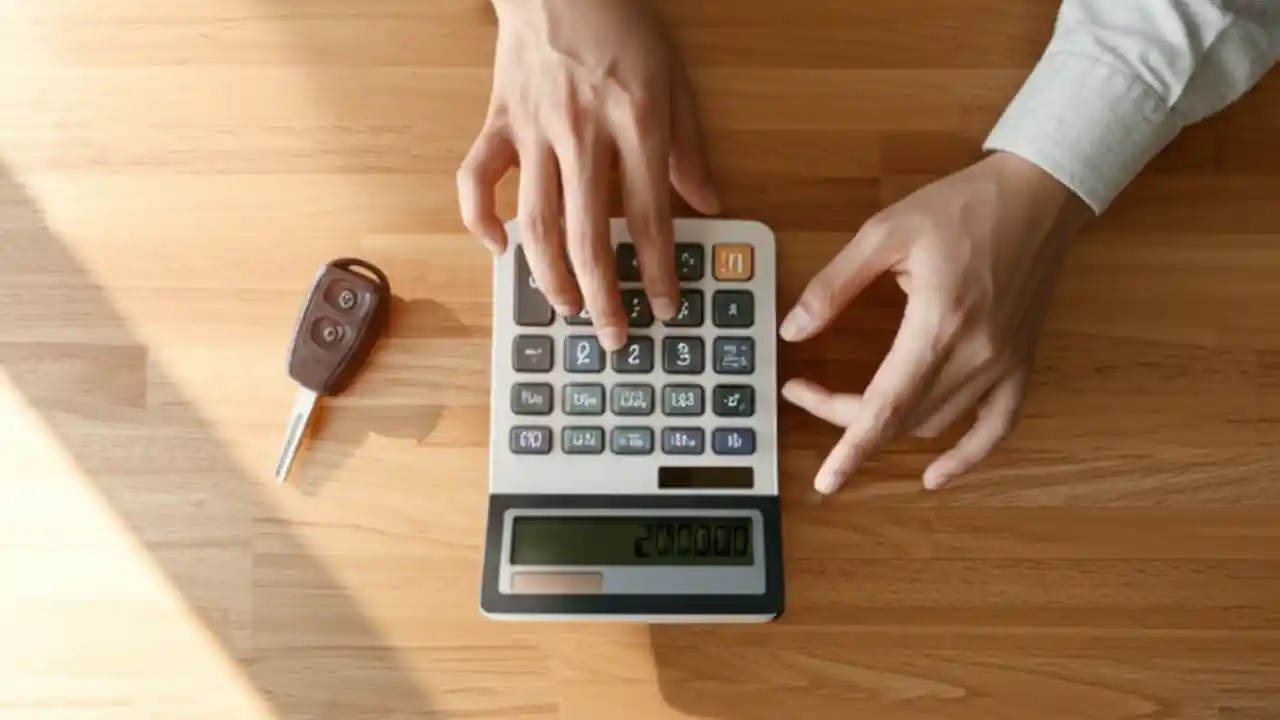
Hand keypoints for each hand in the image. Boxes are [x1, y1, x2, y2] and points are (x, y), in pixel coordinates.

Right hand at [458, 0, 720, 349]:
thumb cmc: (623, 25)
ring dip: (550, 276)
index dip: (657, 271)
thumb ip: (689, 148)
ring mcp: (533, 130)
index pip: (648, 218)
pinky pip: (475, 180)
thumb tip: (710, 204)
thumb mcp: (675, 81)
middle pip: (587, 237)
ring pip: (534, 222)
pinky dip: (479, 219)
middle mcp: (582, 134)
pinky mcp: (497, 122)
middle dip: (603, 297)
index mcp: (635, 124)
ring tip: (567, 307)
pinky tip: (499, 248)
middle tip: (613, 335)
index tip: (665, 308)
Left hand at [780, 152, 1091, 492]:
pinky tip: (934, 475)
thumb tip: (793, 330)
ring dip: (890, 429)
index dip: (850, 446)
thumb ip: (834, 286)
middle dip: (848, 420)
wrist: (1040, 193)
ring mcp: (1004, 363)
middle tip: (807, 393)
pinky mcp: (1022, 362)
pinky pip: (997, 426)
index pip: (886, 406)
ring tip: (849, 410)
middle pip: (902, 419)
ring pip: (937, 424)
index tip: (826, 480)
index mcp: (939, 323)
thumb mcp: (885, 233)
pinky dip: (966, 457)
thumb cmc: (961, 205)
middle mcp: (976, 354)